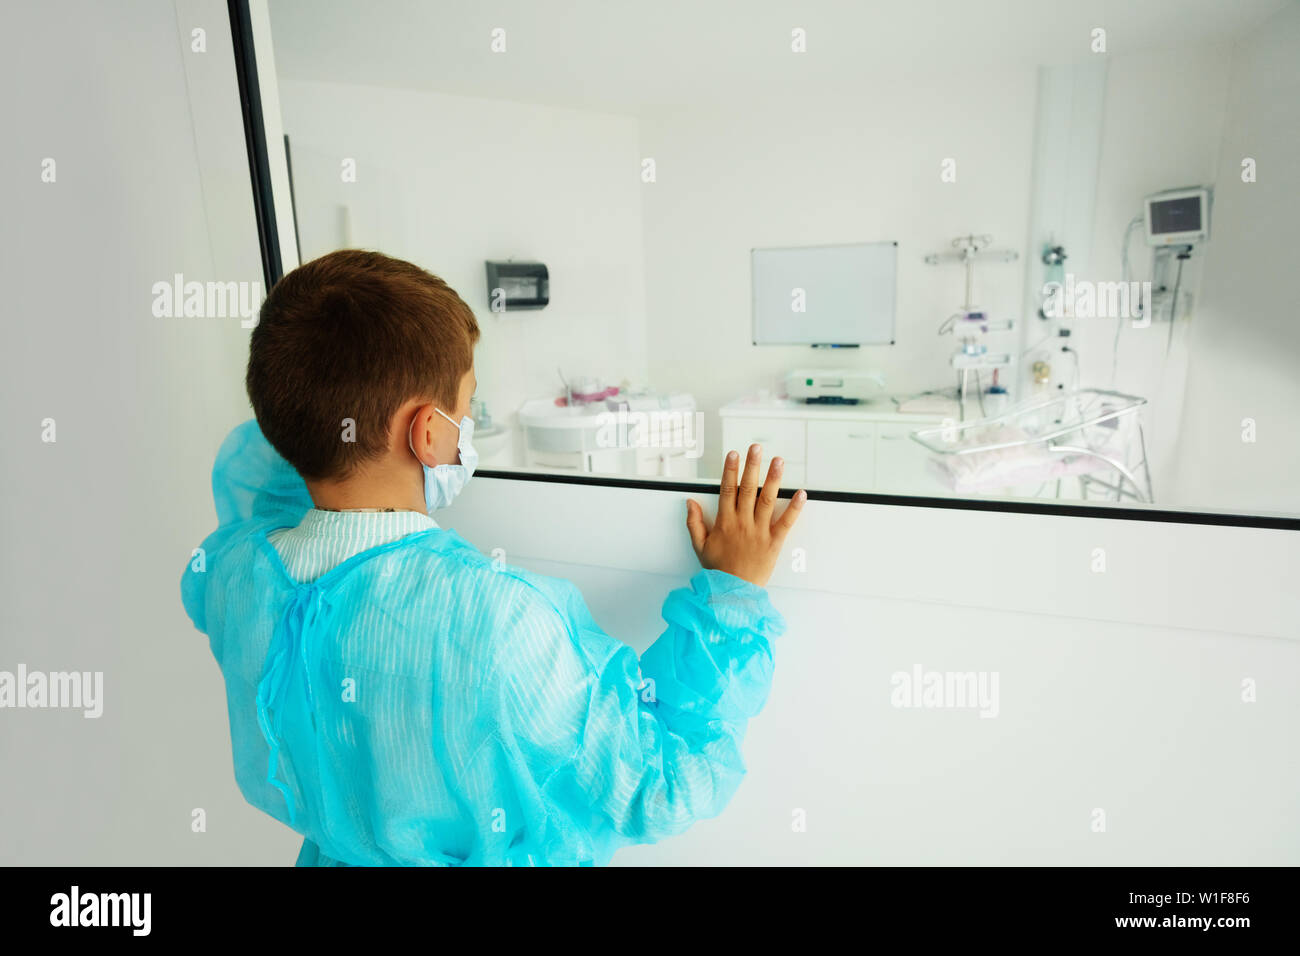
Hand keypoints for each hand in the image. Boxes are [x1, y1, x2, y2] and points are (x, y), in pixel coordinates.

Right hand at [685, 444, 805, 587]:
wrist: (733, 592)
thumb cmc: (718, 570)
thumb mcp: (700, 546)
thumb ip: (694, 523)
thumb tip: (690, 503)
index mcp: (725, 522)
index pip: (727, 489)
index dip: (730, 470)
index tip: (733, 455)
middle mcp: (742, 523)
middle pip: (748, 489)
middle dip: (752, 466)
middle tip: (756, 448)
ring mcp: (759, 531)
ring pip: (767, 500)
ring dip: (773, 479)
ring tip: (778, 461)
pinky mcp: (774, 542)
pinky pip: (786, 522)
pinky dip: (794, 508)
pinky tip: (801, 493)